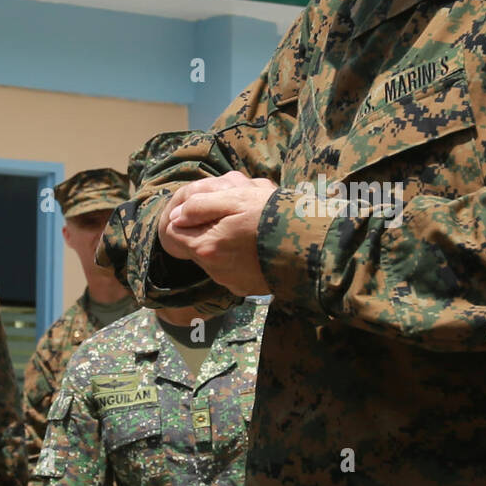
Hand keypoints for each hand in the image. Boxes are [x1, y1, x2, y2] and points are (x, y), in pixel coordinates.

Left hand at [157, 170, 277, 296]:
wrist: (312, 244)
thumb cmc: (274, 214)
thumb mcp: (235, 197)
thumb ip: (199, 205)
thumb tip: (176, 216)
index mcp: (206, 246)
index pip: (172, 234)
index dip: (186, 217)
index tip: (206, 208)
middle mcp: (214, 270)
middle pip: (194, 246)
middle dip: (207, 229)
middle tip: (234, 214)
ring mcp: (231, 282)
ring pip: (213, 258)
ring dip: (224, 242)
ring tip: (250, 228)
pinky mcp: (246, 288)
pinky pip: (232, 269)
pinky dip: (239, 257)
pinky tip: (257, 245)